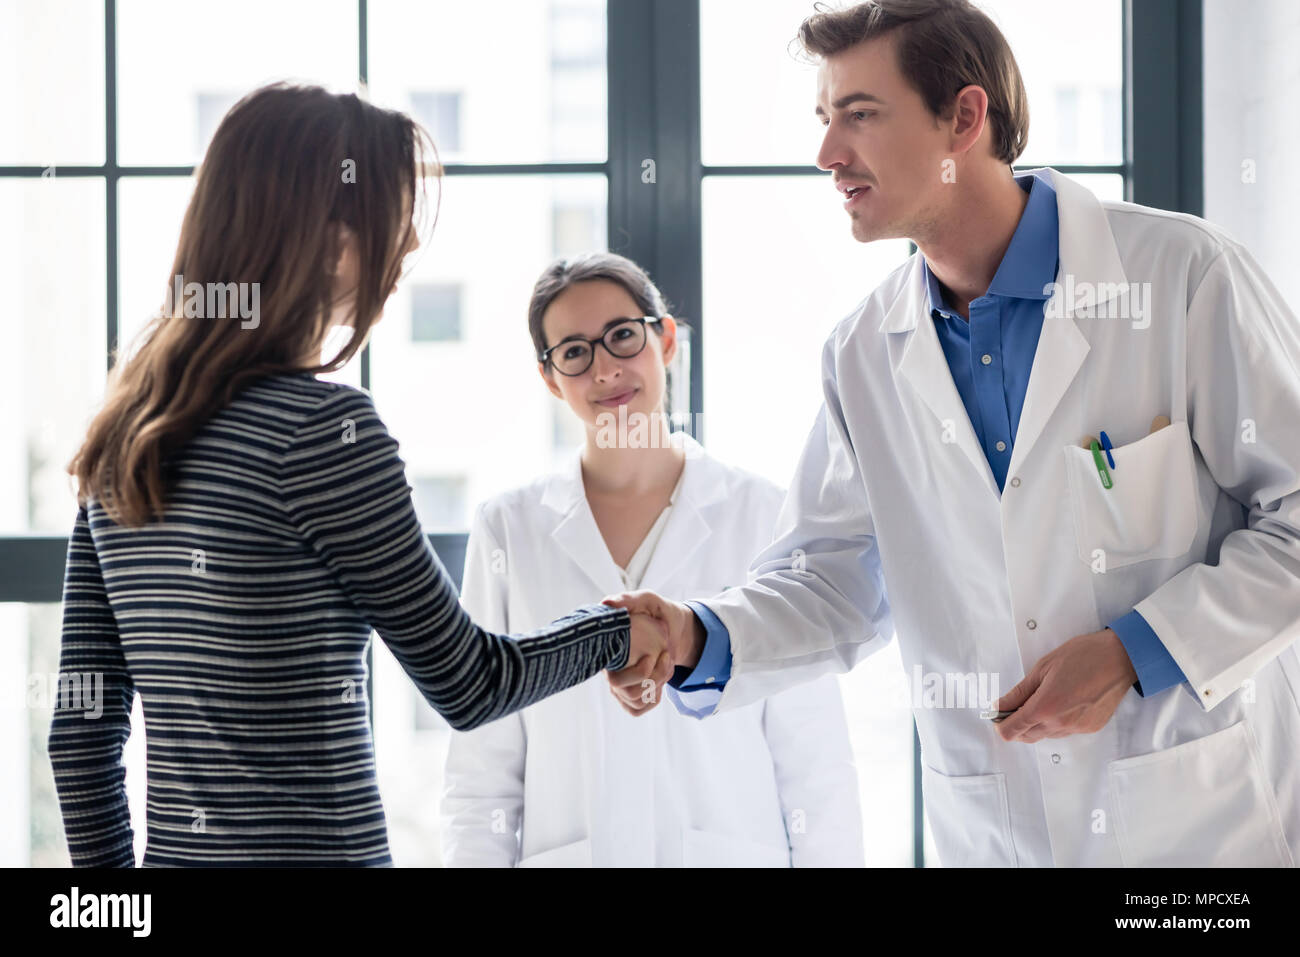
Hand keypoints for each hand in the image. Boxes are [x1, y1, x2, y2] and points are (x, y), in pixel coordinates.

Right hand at [606, 611, 673, 715]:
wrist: (675, 628)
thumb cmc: (659, 613)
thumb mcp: (648, 601)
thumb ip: (630, 600)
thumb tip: (607, 604)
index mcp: (610, 650)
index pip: (613, 675)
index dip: (641, 670)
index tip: (658, 655)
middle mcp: (610, 669)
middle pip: (625, 691)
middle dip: (654, 677)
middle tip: (666, 657)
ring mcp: (619, 684)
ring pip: (633, 701)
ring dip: (657, 684)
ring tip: (666, 664)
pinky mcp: (630, 694)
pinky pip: (636, 709)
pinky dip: (653, 698)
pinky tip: (660, 680)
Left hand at [995, 628, 1137, 742]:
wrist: (1120, 658)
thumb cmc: (1083, 656)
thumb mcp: (1042, 668)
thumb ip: (1019, 692)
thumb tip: (999, 705)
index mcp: (1045, 707)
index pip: (1011, 731)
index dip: (1000, 723)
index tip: (997, 712)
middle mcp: (1060, 724)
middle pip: (1026, 736)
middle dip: (1016, 723)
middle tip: (1015, 703)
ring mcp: (1077, 729)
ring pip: (1045, 735)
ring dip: (1035, 723)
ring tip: (1041, 698)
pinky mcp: (1090, 728)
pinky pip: (1064, 732)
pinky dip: (1055, 722)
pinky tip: (1060, 702)